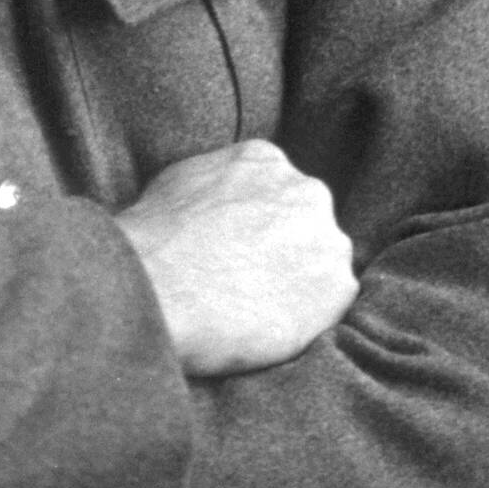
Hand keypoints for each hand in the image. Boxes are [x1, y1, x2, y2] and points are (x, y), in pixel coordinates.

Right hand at [114, 140, 357, 377]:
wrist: (156, 289)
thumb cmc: (151, 243)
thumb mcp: (176, 184)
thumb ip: (215, 185)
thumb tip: (216, 201)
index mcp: (265, 160)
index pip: (275, 193)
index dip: (257, 227)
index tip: (238, 250)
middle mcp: (306, 191)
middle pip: (306, 224)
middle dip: (284, 251)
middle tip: (248, 282)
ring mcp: (327, 238)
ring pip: (322, 264)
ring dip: (298, 285)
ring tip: (254, 310)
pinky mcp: (337, 287)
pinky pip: (331, 305)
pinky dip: (306, 319)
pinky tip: (267, 327)